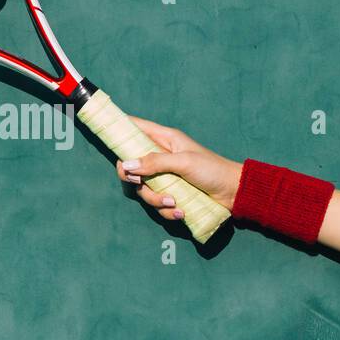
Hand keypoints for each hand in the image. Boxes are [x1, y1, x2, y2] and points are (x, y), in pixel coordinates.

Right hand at [114, 117, 242, 221]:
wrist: (234, 193)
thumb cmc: (212, 170)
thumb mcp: (184, 162)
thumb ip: (154, 162)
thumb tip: (126, 165)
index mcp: (164, 139)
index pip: (135, 128)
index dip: (119, 129)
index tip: (104, 134)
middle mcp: (160, 157)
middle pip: (130, 166)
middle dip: (136, 180)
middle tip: (141, 184)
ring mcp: (164, 176)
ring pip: (143, 189)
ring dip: (156, 200)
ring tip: (175, 203)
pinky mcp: (170, 193)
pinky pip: (157, 203)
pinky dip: (167, 210)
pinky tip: (181, 211)